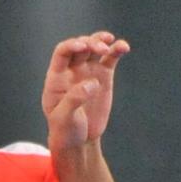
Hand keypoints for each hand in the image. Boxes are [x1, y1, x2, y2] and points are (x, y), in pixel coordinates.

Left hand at [42, 31, 129, 154]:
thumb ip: (74, 100)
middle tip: (102, 50)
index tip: (83, 46)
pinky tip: (124, 47)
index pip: (62, 52)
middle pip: (81, 46)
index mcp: (57, 77)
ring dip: (103, 41)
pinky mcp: (104, 76)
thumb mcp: (64, 118)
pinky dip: (117, 50)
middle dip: (91, 43)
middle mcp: (72, 70)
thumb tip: (91, 83)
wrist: (80, 140)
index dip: (72, 45)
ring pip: (95, 48)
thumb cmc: (65, 129)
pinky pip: (110, 59)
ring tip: (114, 45)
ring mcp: (88, 71)